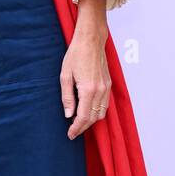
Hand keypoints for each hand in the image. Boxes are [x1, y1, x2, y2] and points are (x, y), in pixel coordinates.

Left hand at [60, 21, 110, 139]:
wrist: (91, 40)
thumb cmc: (75, 54)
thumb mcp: (65, 76)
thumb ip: (67, 97)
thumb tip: (68, 115)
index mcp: (88, 89)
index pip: (83, 117)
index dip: (76, 128)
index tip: (70, 135)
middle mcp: (100, 91)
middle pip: (93, 118)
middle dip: (83, 127)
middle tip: (72, 132)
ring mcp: (106, 88)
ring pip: (101, 113)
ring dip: (91, 121)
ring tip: (79, 123)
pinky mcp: (109, 84)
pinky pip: (105, 105)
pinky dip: (97, 112)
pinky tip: (88, 112)